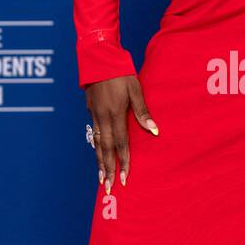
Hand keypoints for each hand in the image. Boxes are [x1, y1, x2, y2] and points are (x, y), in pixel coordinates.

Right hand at [85, 76, 157, 192]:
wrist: (98, 57)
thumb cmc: (121, 72)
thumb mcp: (135, 89)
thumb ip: (143, 110)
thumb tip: (154, 130)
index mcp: (115, 113)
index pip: (120, 144)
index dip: (123, 162)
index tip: (125, 179)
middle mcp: (103, 117)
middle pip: (105, 149)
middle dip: (107, 170)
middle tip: (108, 188)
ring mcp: (94, 114)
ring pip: (96, 143)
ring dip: (99, 162)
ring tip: (101, 178)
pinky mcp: (90, 110)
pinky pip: (93, 133)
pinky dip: (96, 147)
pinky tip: (98, 154)